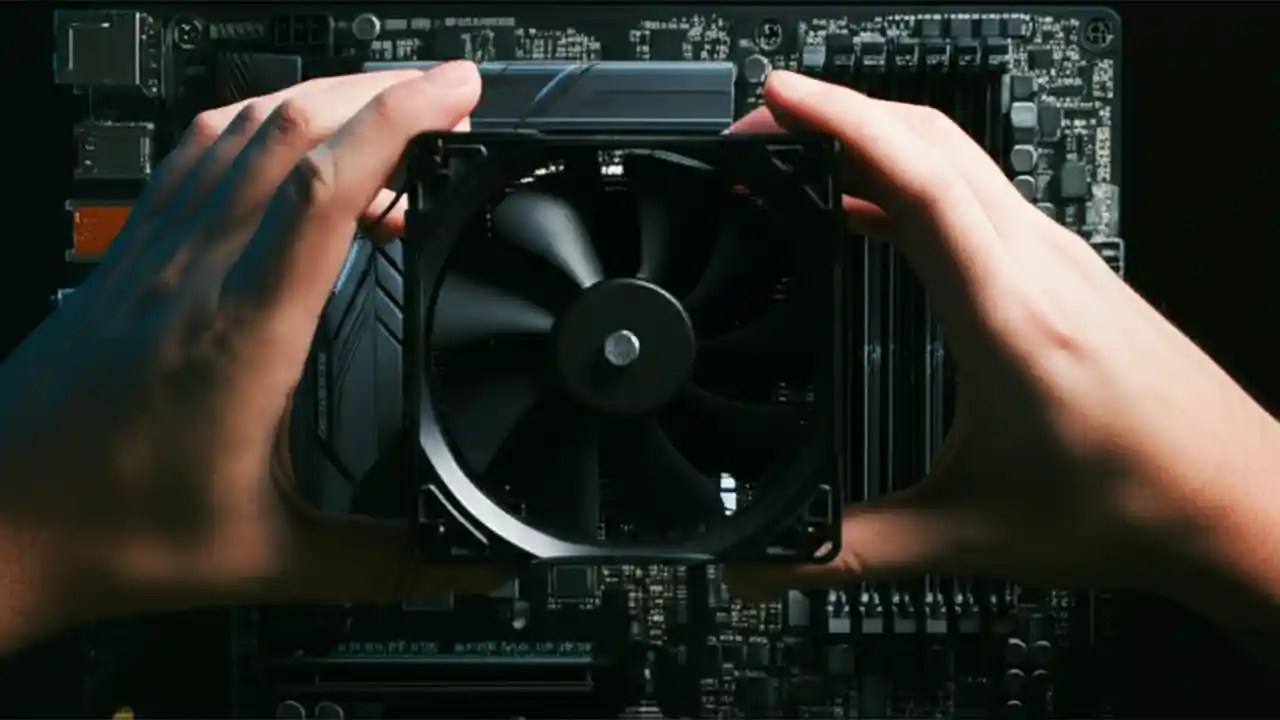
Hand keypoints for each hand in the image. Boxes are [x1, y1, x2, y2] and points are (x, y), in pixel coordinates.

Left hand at [0, 61, 500, 651]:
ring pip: (244, 126)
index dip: (401, 121)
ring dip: (327, 99)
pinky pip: (198, 151)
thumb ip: (386, 563)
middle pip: (292, 127)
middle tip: (450, 96)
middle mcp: (197, 270)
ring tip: (389, 111)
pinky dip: (262, 124)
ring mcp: (157, 251)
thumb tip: (470, 567)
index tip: (457, 97)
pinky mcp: (133, 252)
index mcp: (246, 334)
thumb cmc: (109, 528)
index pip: (328, 184)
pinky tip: (290, 145)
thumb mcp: (271, 559)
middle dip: (384, 91)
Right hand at [727, 72, 1279, 625]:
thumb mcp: (970, 534)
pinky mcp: (1065, 271)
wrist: (1236, 499)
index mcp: (1008, 311)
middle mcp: (1038, 263)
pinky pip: (976, 193)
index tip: (775, 101)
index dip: (837, 122)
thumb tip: (759, 569)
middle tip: (762, 127)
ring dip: (876, 139)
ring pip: (958, 158)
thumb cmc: (1136, 501)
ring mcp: (1058, 258)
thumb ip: (851, 551)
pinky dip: (911, 178)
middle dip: (837, 113)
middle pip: (931, 139)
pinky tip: (873, 214)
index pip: (915, 174)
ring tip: (802, 156)